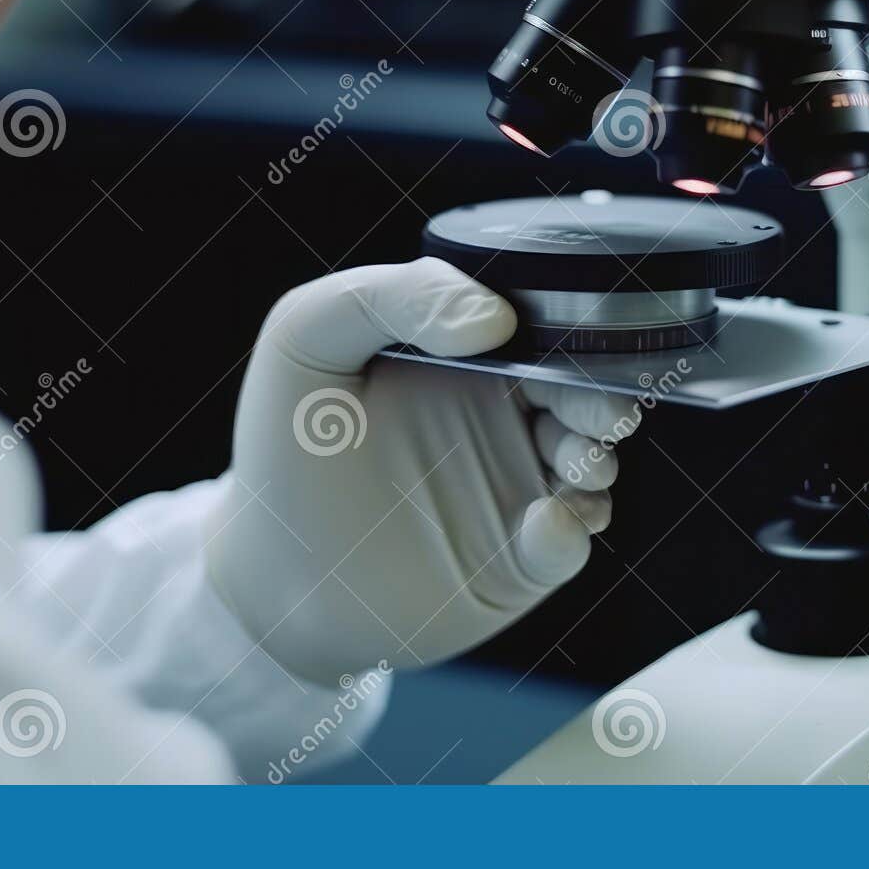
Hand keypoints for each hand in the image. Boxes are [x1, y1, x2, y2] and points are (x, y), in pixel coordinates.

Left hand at [204, 257, 641, 685]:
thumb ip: (394, 296)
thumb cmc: (283, 441)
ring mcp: (512, 486)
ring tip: (577, 466)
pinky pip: (571, 539)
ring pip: (592, 460)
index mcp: (462, 354)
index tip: (568, 345)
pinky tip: (547, 524)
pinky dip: (574, 530)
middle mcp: (498, 415)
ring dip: (599, 457)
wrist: (267, 572)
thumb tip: (496, 319)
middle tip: (597, 415)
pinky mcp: (517, 559)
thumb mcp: (308, 334)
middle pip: (583, 391)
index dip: (567, 331)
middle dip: (602, 397)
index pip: (537, 326)